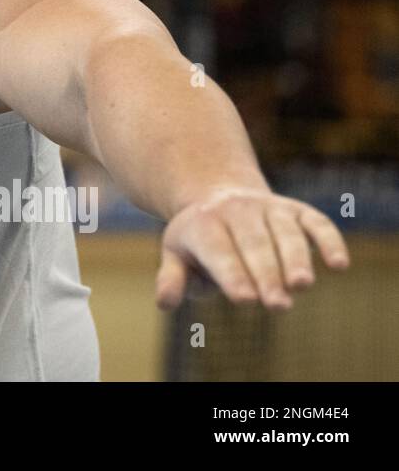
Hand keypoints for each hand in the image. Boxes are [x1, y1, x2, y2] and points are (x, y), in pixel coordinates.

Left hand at [155, 186, 349, 310]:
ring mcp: (269, 208)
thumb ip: (173, 278)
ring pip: (286, 232)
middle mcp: (237, 211)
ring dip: (296, 258)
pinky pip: (316, 223)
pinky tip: (338, 265)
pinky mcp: (298, 210)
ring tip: (302, 285)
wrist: (219, 198)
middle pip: (254, 244)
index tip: (244, 300)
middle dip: (266, 275)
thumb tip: (165, 302)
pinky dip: (329, 241)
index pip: (219, 252)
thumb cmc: (200, 240)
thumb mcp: (177, 254)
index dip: (231, 275)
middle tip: (277, 305)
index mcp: (204, 224)